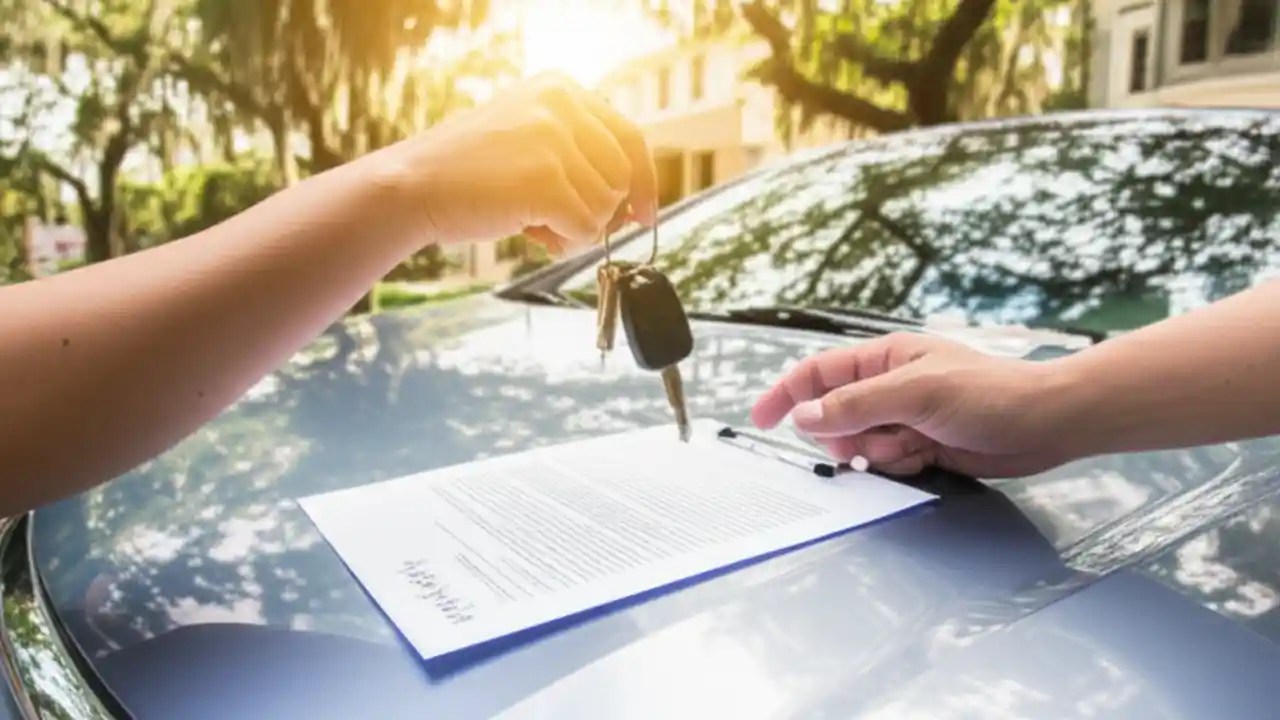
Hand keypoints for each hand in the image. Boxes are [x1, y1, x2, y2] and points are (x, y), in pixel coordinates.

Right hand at [373, 73, 656, 251]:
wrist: (410, 186)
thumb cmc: (466, 173)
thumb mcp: (527, 140)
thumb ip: (578, 158)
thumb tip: (634, 206)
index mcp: (560, 88)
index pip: (629, 137)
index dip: (644, 181)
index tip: (644, 213)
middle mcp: (562, 104)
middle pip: (622, 177)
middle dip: (598, 211)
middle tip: (556, 221)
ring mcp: (554, 140)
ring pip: (606, 207)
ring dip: (575, 227)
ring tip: (532, 220)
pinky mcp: (545, 179)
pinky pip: (585, 229)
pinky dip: (564, 241)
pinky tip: (530, 232)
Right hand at [750, 333, 1075, 477]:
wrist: (1045, 424)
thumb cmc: (986, 394)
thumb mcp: (914, 392)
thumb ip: (855, 405)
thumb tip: (805, 416)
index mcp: (882, 358)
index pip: (818, 373)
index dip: (786, 395)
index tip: (760, 422)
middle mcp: (888, 386)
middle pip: (834, 416)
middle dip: (844, 435)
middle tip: (868, 443)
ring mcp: (904, 417)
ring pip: (859, 444)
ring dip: (877, 452)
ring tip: (913, 445)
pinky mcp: (921, 445)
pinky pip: (886, 461)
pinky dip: (899, 464)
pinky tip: (927, 455)